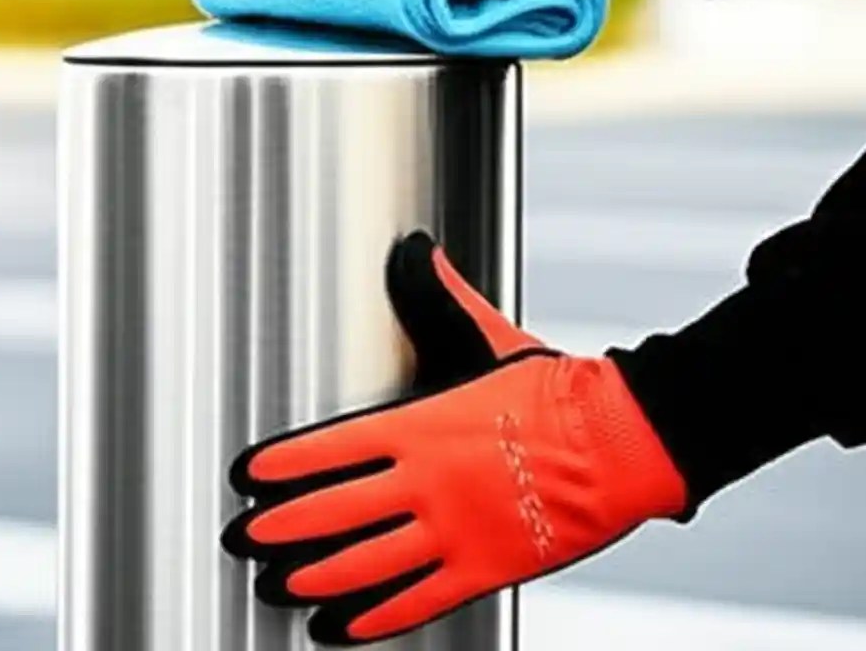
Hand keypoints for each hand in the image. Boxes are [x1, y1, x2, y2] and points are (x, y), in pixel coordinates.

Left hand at [220, 230, 687, 645]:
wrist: (623, 440)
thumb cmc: (557, 392)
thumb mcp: (485, 338)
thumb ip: (436, 298)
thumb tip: (413, 251)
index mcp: (418, 425)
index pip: (327, 449)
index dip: (279, 466)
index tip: (247, 477)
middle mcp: (425, 482)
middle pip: (331, 513)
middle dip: (278, 530)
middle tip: (243, 539)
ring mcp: (452, 530)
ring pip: (363, 564)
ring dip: (312, 577)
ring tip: (276, 586)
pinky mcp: (484, 568)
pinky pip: (416, 600)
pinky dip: (373, 617)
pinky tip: (341, 626)